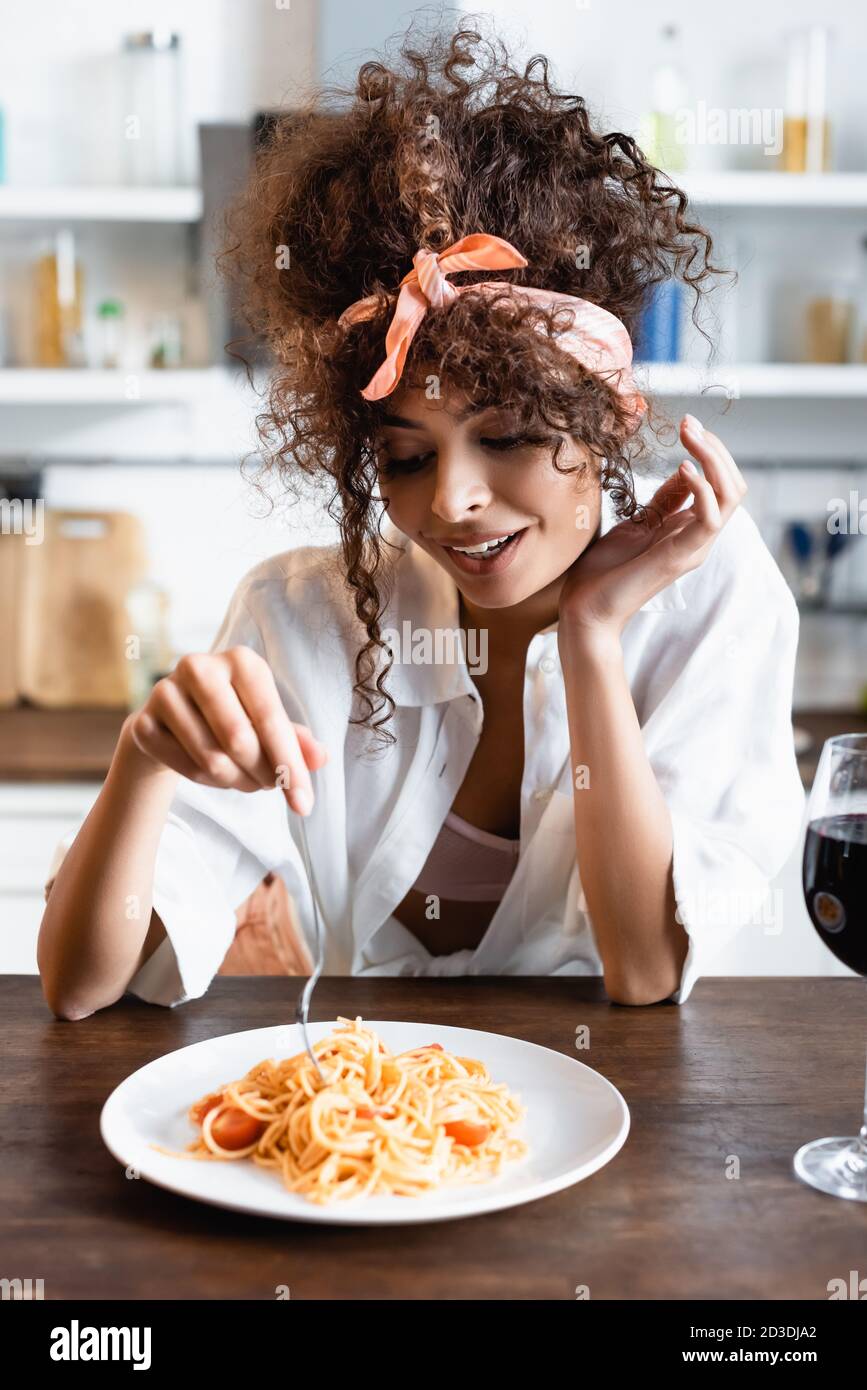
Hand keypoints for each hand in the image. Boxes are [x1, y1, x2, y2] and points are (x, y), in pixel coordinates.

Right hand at [124, 645, 327, 814]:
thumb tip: (320, 758)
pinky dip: (210, 783)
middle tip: (269, 786)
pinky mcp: (143, 723)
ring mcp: (165, 692)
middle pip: (240, 741)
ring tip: (246, 780)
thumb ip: (297, 740)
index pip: (272, 720)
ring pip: (213, 760)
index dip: (291, 766)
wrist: (175, 722)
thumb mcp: (270, 724)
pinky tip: (217, 775)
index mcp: (241, 660)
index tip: (304, 805)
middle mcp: (200, 666)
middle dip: (262, 775)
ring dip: (238, 782)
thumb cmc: (236, 717)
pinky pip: (187, 770)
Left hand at [558, 415, 747, 640]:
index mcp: (689, 529)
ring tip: (691, 436)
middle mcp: (699, 538)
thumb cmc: (605, 570)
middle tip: (690, 423)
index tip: (686, 424)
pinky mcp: (681, 557)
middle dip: (716, 448)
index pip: (720, 483)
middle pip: (733, 485)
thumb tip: (685, 469)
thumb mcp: (637, 522)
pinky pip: (710, 520)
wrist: (586, 610)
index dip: (709, 451)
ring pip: (731, 496)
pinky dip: (703, 489)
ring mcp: (694, 548)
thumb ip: (665, 501)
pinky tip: (684, 468)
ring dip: (714, 459)